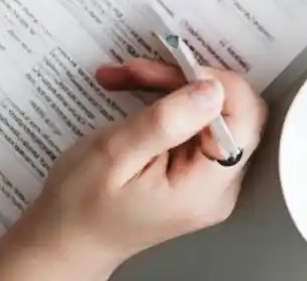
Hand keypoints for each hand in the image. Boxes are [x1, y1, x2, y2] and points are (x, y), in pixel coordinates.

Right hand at [0, 59, 267, 279]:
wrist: (63, 240)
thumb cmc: (79, 208)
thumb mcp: (114, 156)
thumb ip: (165, 122)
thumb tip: (213, 89)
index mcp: (204, 189)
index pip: (242, 123)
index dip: (218, 85)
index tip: (178, 67)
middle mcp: (217, 186)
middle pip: (226, 113)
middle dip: (184, 81)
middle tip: (139, 70)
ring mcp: (207, 179)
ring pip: (207, 112)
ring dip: (168, 87)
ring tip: (125, 77)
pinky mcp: (193, 170)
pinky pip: (191, 124)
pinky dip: (163, 104)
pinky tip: (132, 92)